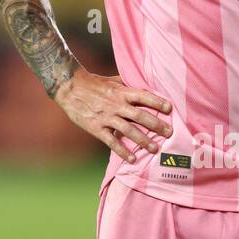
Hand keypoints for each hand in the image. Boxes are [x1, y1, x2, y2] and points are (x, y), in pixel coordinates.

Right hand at [54, 71, 172, 161]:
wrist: (69, 87)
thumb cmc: (93, 83)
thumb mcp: (112, 80)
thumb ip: (127, 84)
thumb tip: (144, 83)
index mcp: (121, 92)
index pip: (143, 96)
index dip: (157, 102)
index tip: (170, 108)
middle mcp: (116, 105)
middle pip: (140, 116)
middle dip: (156, 125)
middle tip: (169, 133)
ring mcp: (106, 117)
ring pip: (128, 130)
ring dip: (143, 140)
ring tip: (155, 149)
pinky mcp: (96, 128)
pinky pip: (112, 141)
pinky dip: (123, 151)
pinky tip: (133, 159)